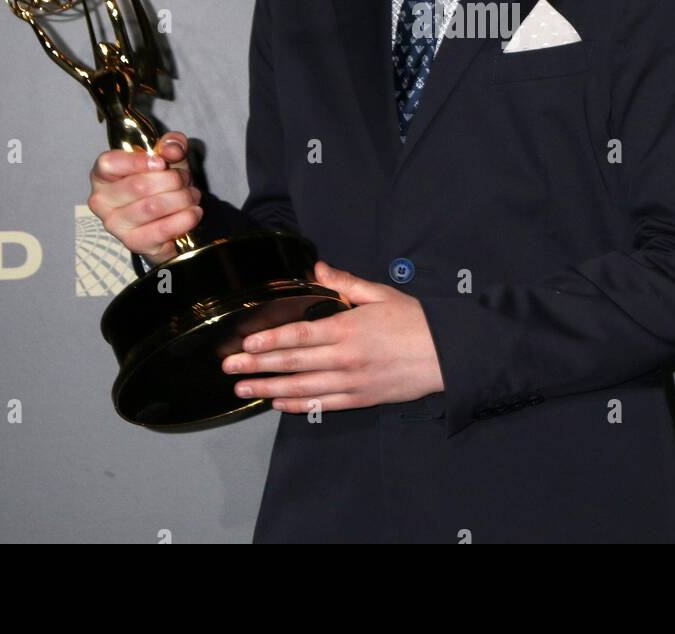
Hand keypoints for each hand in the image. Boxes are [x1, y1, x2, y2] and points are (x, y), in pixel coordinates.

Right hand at [86, 131, 201, 262]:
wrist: (169, 216)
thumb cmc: (161, 182)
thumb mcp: (168, 156)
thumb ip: (172, 144)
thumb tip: (172, 149)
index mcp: (103, 174)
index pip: (109, 163)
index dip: (137, 161)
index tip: (161, 163)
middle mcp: (102, 200)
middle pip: (138, 185)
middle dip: (172, 180)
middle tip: (186, 180)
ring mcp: (115, 224)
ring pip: (152, 207)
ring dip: (181, 199)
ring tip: (192, 196)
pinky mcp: (133, 243)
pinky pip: (161, 230)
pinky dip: (184, 219)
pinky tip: (193, 213)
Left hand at [220, 261, 444, 412]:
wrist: (446, 355)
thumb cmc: (414, 321)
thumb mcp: (380, 294)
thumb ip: (346, 283)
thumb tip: (318, 269)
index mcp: (348, 328)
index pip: (299, 335)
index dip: (269, 341)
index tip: (245, 345)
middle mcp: (344, 357)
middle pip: (292, 362)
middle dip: (257, 366)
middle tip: (228, 369)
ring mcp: (351, 381)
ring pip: (301, 388)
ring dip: (269, 388)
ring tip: (243, 389)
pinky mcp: (360, 399)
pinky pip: (322, 404)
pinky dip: (297, 405)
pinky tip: (278, 403)